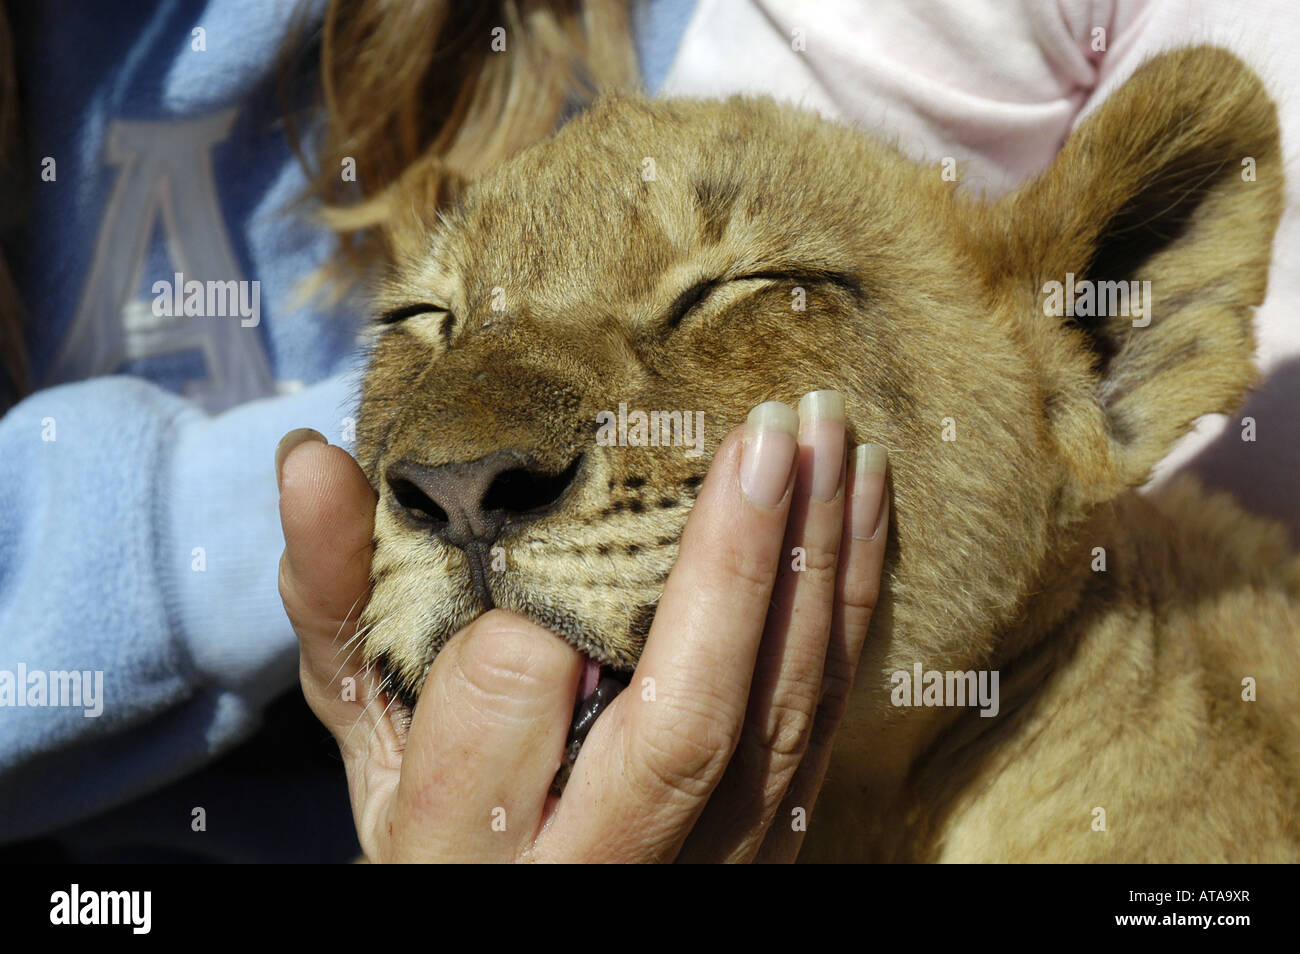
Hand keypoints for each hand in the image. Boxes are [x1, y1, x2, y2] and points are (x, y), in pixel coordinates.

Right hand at [277, 390, 888, 861]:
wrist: (527, 900)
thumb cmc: (432, 809)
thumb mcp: (363, 714)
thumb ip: (335, 593)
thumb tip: (308, 457)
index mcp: (463, 841)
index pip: (507, 704)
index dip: (533, 615)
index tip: (559, 522)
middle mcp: (600, 867)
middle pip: (686, 725)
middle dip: (738, 568)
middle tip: (772, 429)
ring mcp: (706, 865)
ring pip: (780, 718)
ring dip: (818, 567)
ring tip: (835, 440)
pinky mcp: (770, 839)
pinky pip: (823, 721)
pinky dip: (850, 608)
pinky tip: (859, 514)